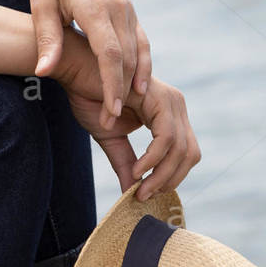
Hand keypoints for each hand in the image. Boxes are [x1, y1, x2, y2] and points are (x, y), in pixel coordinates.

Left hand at [26, 0, 150, 131]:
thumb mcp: (40, 3)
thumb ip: (46, 39)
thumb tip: (43, 72)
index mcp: (94, 5)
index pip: (110, 54)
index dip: (111, 86)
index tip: (110, 113)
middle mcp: (117, 6)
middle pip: (127, 58)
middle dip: (121, 92)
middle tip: (111, 121)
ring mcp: (127, 8)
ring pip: (137, 53)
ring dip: (132, 83)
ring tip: (123, 111)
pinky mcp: (130, 10)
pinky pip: (141, 43)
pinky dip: (142, 66)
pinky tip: (139, 89)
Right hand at [56, 31, 200, 201]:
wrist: (74, 70)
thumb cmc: (90, 98)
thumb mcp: (113, 140)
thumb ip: (127, 165)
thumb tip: (134, 195)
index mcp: (169, 113)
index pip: (186, 153)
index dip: (172, 177)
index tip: (147, 194)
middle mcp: (176, 104)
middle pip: (190, 154)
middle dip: (170, 180)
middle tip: (144, 196)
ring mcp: (170, 99)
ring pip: (180, 149)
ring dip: (161, 175)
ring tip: (140, 188)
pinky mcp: (157, 97)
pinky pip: (166, 137)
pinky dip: (153, 159)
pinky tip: (137, 170)